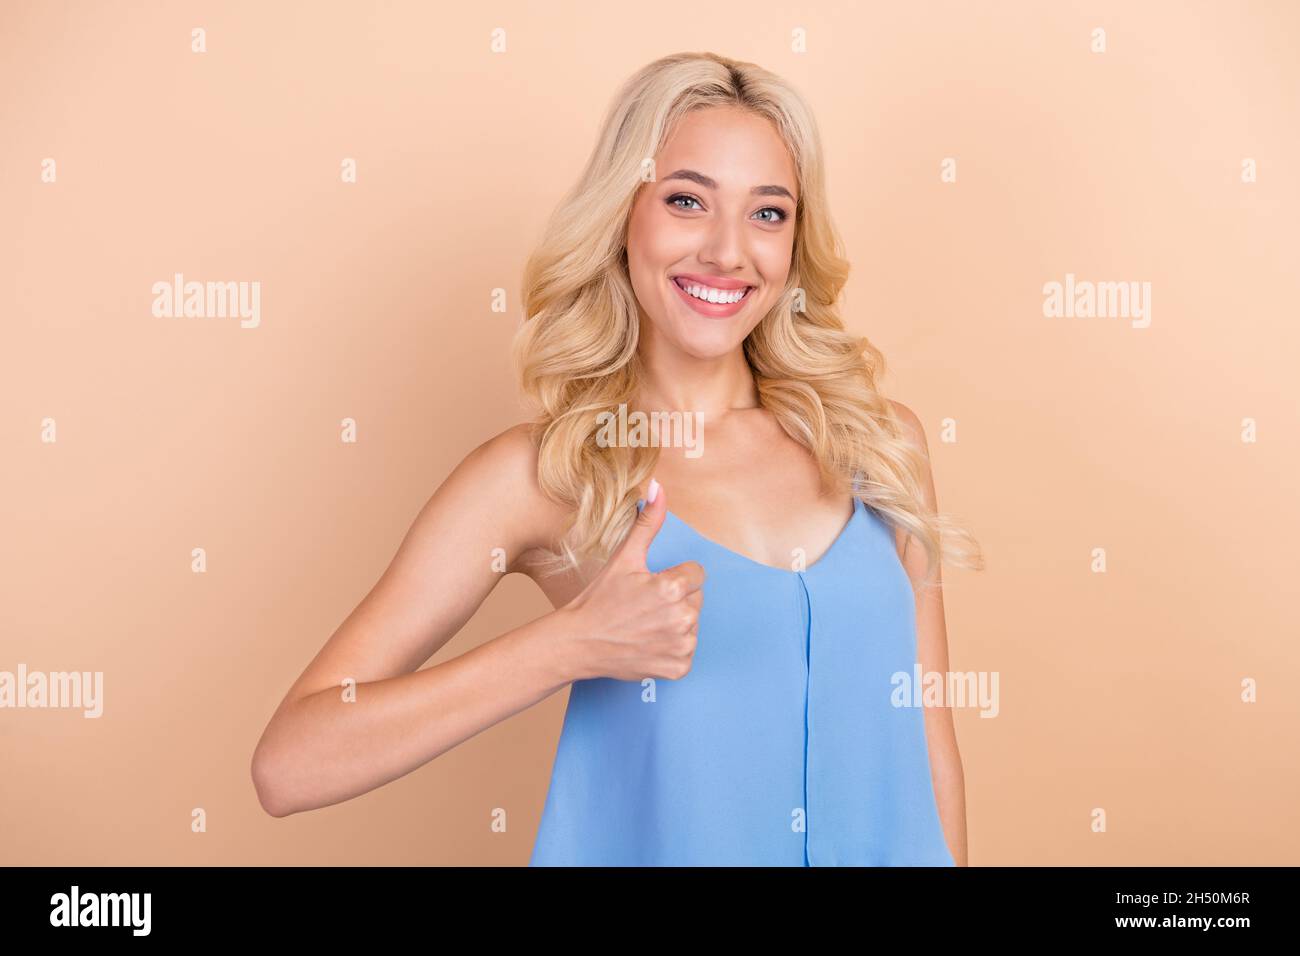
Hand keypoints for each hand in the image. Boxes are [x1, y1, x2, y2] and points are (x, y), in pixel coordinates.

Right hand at [562, 480, 704, 681]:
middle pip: (696, 599)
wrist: (579, 642)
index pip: (696, 574)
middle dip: (675, 600)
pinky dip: (671, 650)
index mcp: (673, 587)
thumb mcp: (624, 558)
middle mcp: (683, 617)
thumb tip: (659, 487)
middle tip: (644, 606)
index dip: (674, 577)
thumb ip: (648, 522)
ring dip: (674, 624)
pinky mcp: (678, 668)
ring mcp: (682, 645)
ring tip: (644, 625)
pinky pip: (687, 651)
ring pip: (692, 624)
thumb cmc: (600, 599)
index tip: (650, 587)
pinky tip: (648, 644)